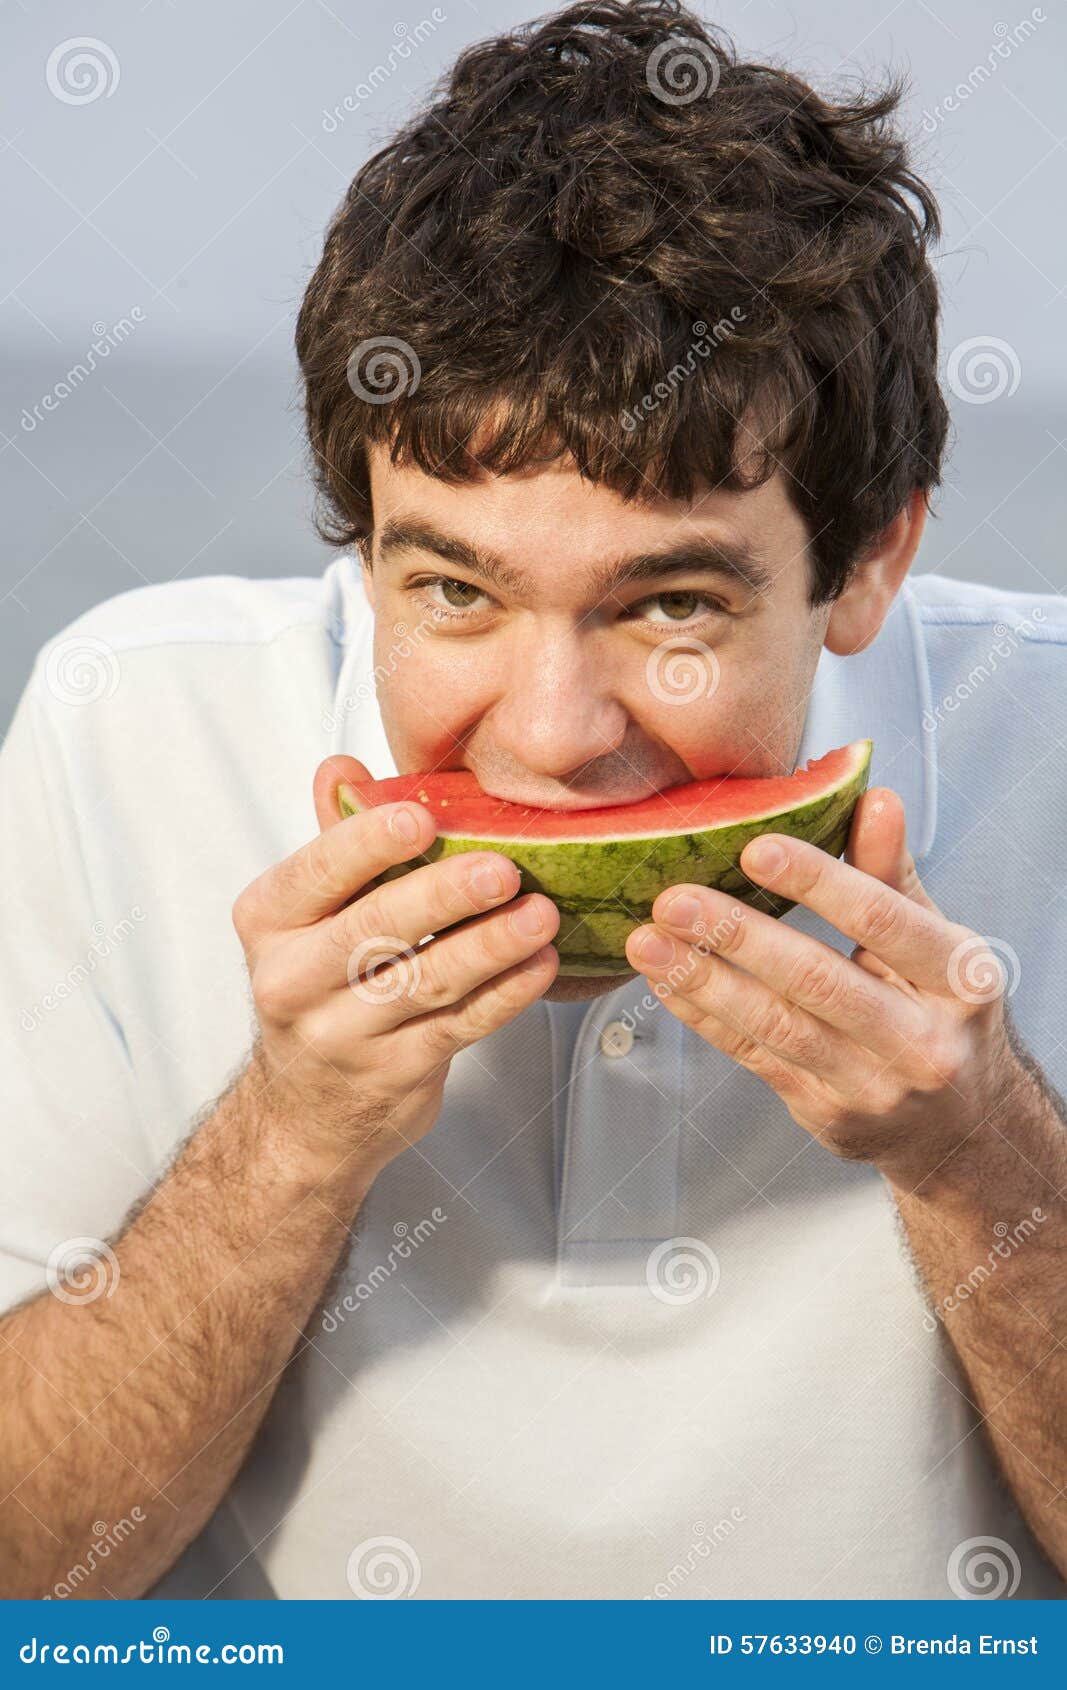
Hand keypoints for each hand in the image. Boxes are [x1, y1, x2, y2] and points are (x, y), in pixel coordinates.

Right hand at [232, 755, 558, 1175]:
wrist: (306, 1110)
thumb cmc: (321, 985)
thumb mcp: (309, 914)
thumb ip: (336, 841)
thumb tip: (340, 767)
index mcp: (268, 920)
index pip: (316, 872)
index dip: (368, 844)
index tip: (421, 817)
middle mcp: (292, 979)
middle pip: (375, 928)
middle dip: (445, 894)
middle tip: (504, 867)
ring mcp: (342, 1034)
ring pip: (426, 980)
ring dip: (492, 944)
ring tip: (542, 913)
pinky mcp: (393, 1074)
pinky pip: (459, 1026)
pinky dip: (506, 994)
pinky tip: (540, 964)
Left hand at [625, 786, 1021, 1184]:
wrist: (962, 1126)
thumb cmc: (939, 1011)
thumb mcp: (937, 944)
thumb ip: (894, 874)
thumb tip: (874, 798)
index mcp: (960, 977)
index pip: (881, 917)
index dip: (816, 881)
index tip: (755, 847)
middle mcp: (923, 1039)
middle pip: (819, 978)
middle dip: (738, 936)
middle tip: (674, 899)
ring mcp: (874, 1085)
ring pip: (777, 1024)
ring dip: (703, 980)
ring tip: (647, 942)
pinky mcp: (826, 1111)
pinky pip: (755, 1055)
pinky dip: (705, 1015)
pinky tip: (666, 981)